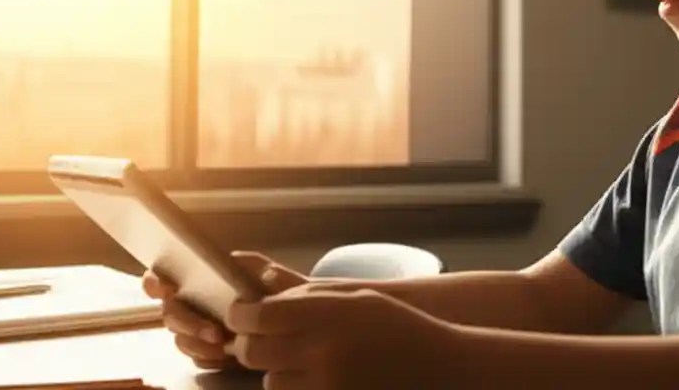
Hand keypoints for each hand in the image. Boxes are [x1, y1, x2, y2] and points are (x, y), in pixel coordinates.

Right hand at [143, 251, 307, 369]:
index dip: (156, 282)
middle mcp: (191, 304)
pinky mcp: (206, 351)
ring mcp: (196, 329)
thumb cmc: (277, 295)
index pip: (162, 278)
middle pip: (169, 313)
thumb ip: (255, 265)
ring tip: (223, 343)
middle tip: (212, 330)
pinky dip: (208, 357)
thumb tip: (237, 262)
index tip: (167, 288)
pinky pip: (196, 357)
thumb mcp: (270, 273)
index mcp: (198, 278)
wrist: (293, 326)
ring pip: (180, 339)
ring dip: (198, 342)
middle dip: (188, 322)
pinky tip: (224, 355)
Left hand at [226, 284, 461, 389]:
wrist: (439, 366)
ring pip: (270, 381)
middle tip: (259, 335)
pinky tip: (313, 376)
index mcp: (325, 317)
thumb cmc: (397, 325)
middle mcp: (320, 353)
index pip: (259, 315)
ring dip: (274, 369)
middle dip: (250, 343)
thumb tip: (263, 297)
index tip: (239, 312)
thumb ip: (308, 297)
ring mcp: (326, 386)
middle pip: (255, 352)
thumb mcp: (356, 298)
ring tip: (298, 357)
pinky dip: (294, 388)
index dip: (240, 313)